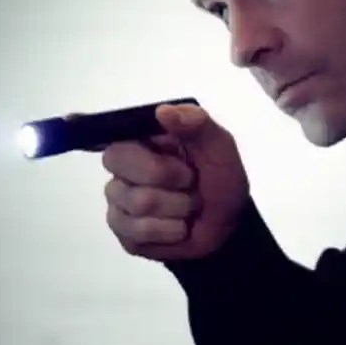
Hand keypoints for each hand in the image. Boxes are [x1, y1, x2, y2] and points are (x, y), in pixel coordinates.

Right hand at [100, 103, 249, 260]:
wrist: (228, 225)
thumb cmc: (218, 179)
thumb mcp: (220, 147)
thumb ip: (197, 123)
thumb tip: (162, 111)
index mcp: (137, 143)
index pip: (120, 145)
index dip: (153, 159)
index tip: (183, 163)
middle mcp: (119, 171)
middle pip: (124, 172)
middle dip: (170, 181)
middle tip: (190, 184)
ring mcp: (117, 204)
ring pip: (138, 203)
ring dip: (178, 208)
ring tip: (188, 207)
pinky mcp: (123, 233)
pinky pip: (139, 232)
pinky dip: (171, 231)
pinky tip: (178, 227)